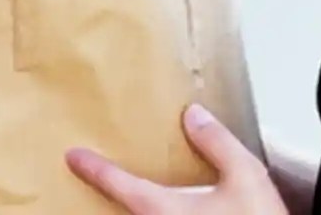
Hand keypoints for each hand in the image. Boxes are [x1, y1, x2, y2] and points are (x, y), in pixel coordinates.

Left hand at [66, 104, 287, 213]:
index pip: (117, 184)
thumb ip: (217, 144)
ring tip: (126, 192)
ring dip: (129, 208)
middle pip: (123, 211)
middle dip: (105, 196)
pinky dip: (150, 213)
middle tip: (92, 172)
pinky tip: (166, 207)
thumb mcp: (247, 180)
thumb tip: (193, 115)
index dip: (94, 169)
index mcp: (162, 210)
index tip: (72, 156)